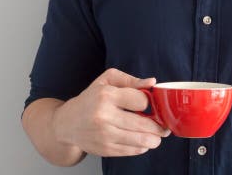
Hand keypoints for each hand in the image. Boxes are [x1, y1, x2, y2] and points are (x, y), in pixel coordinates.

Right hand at [51, 67, 171, 156]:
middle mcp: (104, 116)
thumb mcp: (107, 80)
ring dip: (154, 140)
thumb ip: (131, 80)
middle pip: (144, 124)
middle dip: (159, 127)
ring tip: (157, 137)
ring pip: (140, 140)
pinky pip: (131, 150)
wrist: (68, 123)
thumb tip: (152, 83)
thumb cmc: (91, 98)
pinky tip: (142, 142)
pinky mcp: (105, 149)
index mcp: (106, 95)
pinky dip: (141, 147)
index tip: (152, 105)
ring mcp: (104, 135)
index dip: (151, 103)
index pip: (141, 101)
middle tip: (164, 127)